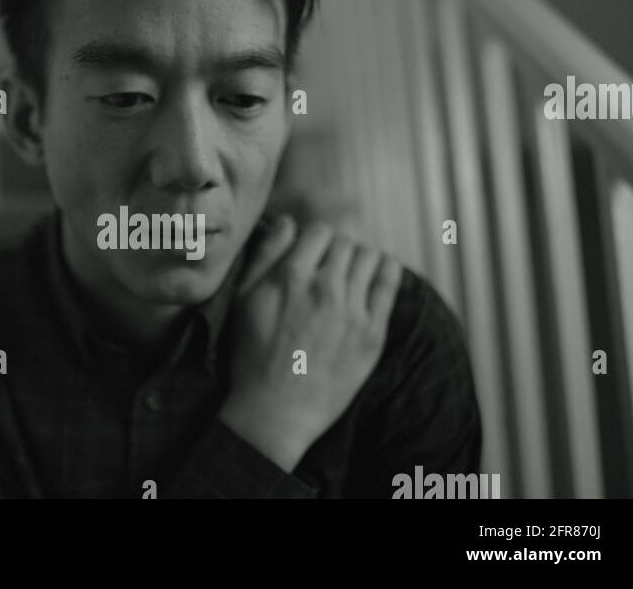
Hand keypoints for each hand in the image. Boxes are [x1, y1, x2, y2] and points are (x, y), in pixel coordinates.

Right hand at [219, 215, 401, 471]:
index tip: (312, 253)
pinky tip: (379, 274)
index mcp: (290, 277)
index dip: (315, 239)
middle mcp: (324, 289)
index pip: (319, 231)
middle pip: (346, 243)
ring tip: (351, 272)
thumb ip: (265, 255)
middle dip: (337, 249)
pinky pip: (389, 284)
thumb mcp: (242, 300)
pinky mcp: (371, 334)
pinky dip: (386, 271)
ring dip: (360, 258)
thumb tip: (288, 221)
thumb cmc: (251, 355)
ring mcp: (351, 311)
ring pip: (369, 258)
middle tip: (329, 266)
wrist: (275, 411)